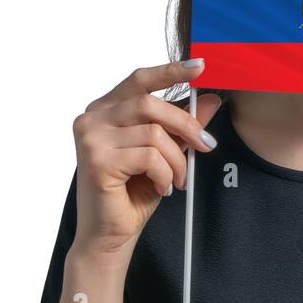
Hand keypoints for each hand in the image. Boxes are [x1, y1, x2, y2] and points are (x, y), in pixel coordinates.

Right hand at [70, 59, 220, 259]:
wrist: (110, 235)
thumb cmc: (133, 193)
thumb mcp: (165, 152)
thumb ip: (182, 125)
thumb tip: (211, 100)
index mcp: (105, 110)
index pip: (139, 80)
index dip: (170, 70)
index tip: (201, 66)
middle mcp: (92, 118)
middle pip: (151, 103)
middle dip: (186, 125)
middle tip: (205, 147)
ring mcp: (91, 138)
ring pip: (155, 133)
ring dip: (177, 160)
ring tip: (177, 179)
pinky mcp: (98, 160)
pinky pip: (150, 156)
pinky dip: (166, 174)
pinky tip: (162, 188)